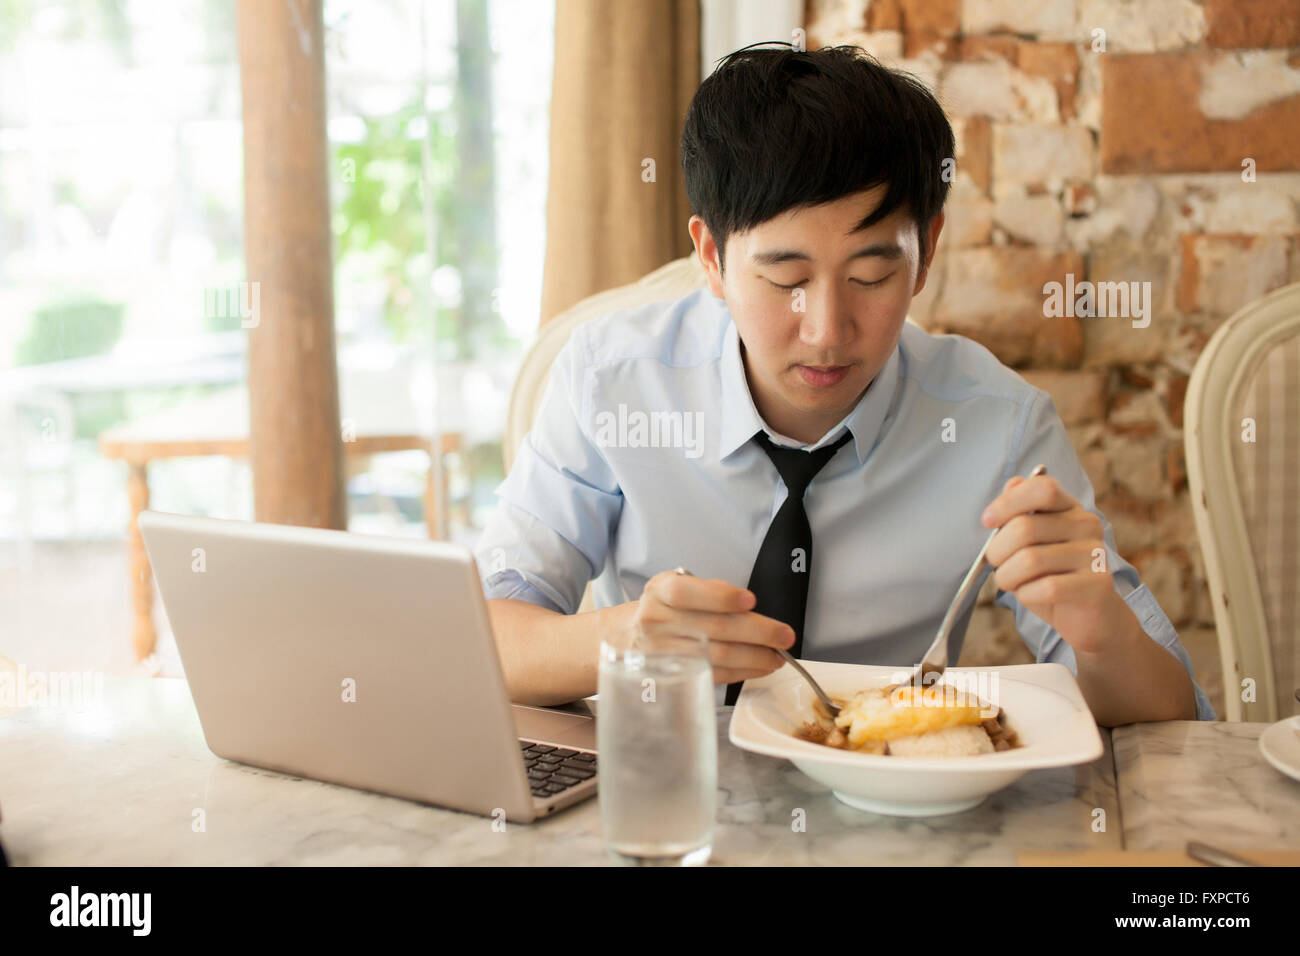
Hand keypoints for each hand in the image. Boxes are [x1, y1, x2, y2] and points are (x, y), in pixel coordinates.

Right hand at [628, 570, 794, 684]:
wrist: (627, 638)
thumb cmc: (664, 609)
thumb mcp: (675, 586)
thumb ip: (708, 591)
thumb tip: (748, 607)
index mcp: (659, 591)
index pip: (686, 593)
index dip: (720, 596)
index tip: (750, 600)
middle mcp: (657, 621)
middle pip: (712, 627)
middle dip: (756, 632)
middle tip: (784, 635)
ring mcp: (664, 653)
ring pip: (717, 655)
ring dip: (755, 657)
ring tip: (778, 655)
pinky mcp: (674, 675)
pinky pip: (714, 674)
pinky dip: (743, 671)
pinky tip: (760, 667)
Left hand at [980, 474, 1129, 653]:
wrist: (1092, 619)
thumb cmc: (1054, 578)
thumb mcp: (1033, 544)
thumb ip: (1021, 513)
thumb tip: (1012, 484)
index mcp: (1070, 509)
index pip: (1042, 488)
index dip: (1008, 502)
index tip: (988, 521)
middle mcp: (1087, 526)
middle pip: (1025, 528)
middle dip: (997, 551)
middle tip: (997, 564)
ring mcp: (1095, 554)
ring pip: (1030, 560)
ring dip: (1007, 576)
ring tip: (1010, 582)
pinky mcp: (1097, 585)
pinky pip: (1045, 588)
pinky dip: (1026, 595)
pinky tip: (1031, 596)